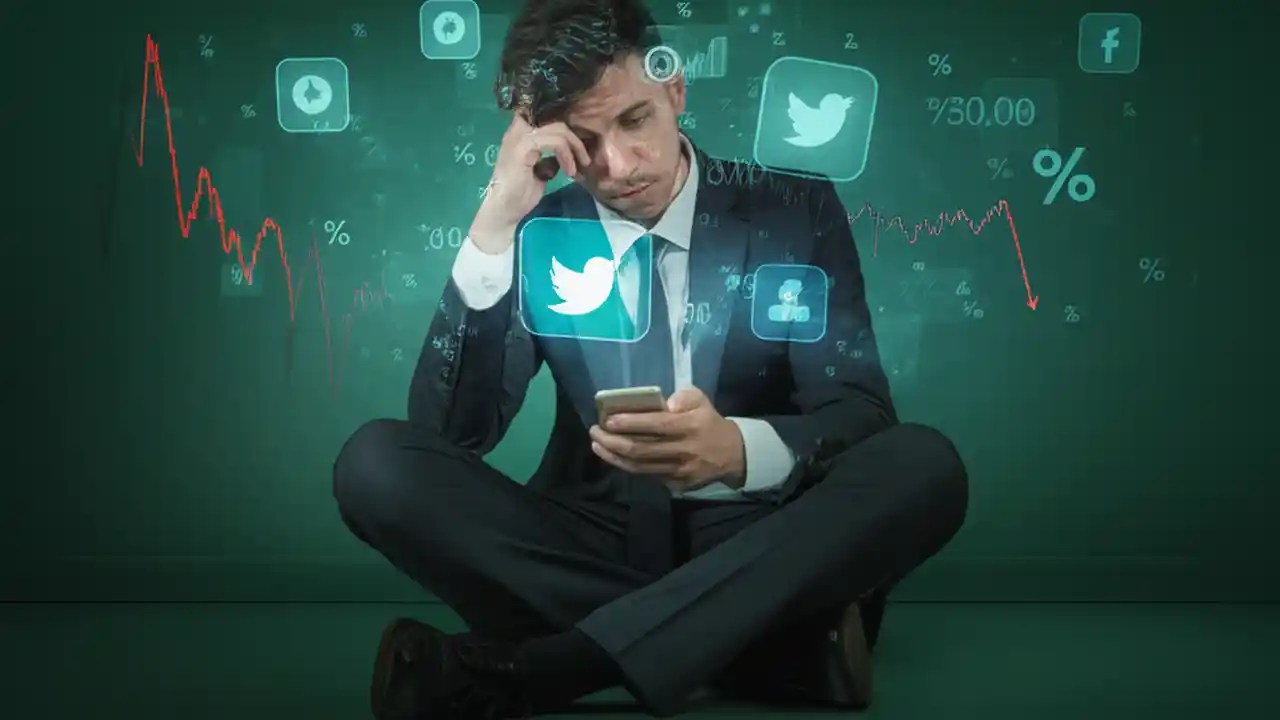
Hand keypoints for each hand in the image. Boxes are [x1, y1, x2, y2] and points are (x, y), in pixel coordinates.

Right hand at [468, 113, 592, 253]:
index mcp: (522, 131)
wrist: (505, 208)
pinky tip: (569, 172)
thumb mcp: (541, 168)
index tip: (579, 147)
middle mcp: (519, 128)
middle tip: (584, 160)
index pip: (547, 115)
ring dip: (575, 149)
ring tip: (577, 169)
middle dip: (576, 140)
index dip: (567, 127)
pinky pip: (555, 142)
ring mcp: (520, 136)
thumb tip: (571, 148)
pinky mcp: (524, 147)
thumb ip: (551, 154)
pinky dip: (567, 155)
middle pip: (557, 121)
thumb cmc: (522, 192)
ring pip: (559, 129)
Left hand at [588, 387, 745, 490]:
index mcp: (691, 426)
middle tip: (595, 431)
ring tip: (597, 444)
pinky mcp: (676, 485)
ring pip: (639, 467)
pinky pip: (646, 476)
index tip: (608, 420)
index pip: (657, 425)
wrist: (732, 455)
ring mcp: (680, 471)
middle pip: (641, 449)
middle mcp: (684, 450)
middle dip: (612, 441)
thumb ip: (683, 396)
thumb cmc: (709, 422)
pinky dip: (626, 466)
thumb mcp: (702, 400)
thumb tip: (664, 403)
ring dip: (613, 456)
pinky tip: (613, 456)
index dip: (630, 423)